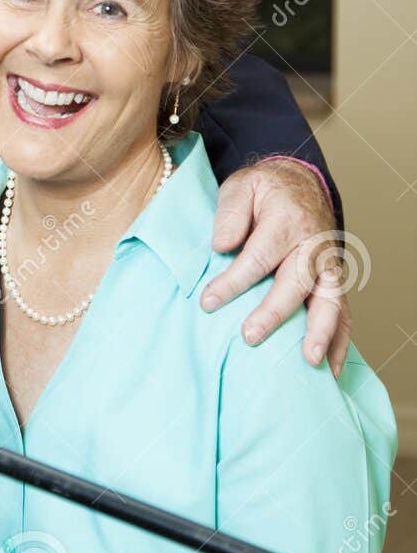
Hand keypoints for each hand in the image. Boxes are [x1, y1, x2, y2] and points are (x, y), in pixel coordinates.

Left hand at [201, 158, 350, 377]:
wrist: (301, 183)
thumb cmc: (265, 191)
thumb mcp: (241, 186)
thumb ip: (230, 213)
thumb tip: (222, 246)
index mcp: (286, 221)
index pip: (259, 257)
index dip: (233, 282)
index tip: (209, 303)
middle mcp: (313, 246)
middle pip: (296, 283)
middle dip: (274, 312)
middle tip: (249, 336)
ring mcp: (329, 266)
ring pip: (331, 301)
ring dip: (321, 332)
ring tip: (309, 361)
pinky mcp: (335, 282)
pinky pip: (343, 312)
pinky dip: (340, 341)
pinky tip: (330, 369)